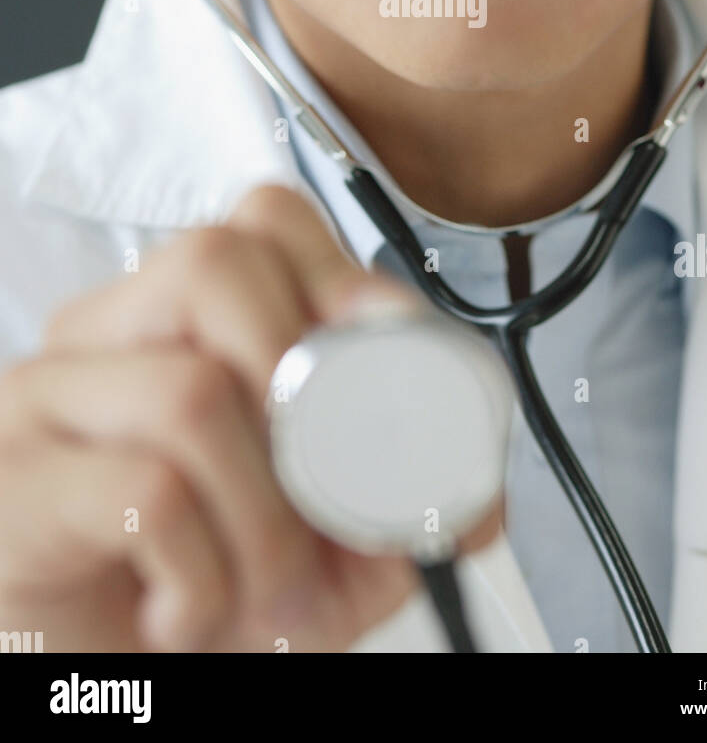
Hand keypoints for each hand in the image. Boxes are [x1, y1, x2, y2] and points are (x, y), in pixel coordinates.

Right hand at [0, 185, 500, 652]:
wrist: (97, 674)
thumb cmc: (202, 587)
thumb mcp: (324, 545)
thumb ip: (400, 503)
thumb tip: (475, 495)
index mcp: (174, 317)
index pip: (261, 217)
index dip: (343, 279)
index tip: (389, 365)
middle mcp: (103, 336)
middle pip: (215, 261)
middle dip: (305, 382)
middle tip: (323, 481)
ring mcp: (45, 403)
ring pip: (190, 389)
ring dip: (266, 517)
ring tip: (263, 586)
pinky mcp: (15, 490)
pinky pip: (147, 492)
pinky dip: (205, 574)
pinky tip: (184, 612)